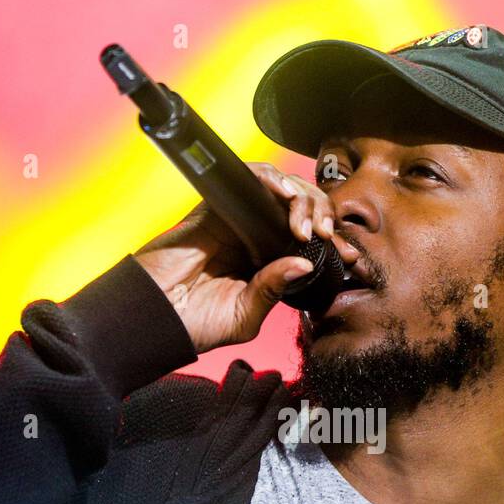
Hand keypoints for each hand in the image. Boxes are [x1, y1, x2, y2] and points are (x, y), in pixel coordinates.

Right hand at [132, 162, 359, 353]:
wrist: (154, 316)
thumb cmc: (196, 324)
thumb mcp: (246, 316)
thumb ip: (274, 289)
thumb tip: (305, 262)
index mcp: (267, 266)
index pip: (309, 244)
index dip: (331, 243)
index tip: (349, 255)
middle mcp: (255, 239)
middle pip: (300, 209)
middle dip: (322, 215)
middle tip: (327, 235)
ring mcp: (236, 221)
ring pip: (280, 190)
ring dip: (302, 198)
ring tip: (308, 222)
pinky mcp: (216, 207)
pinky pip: (248, 180)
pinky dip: (271, 179)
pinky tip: (286, 195)